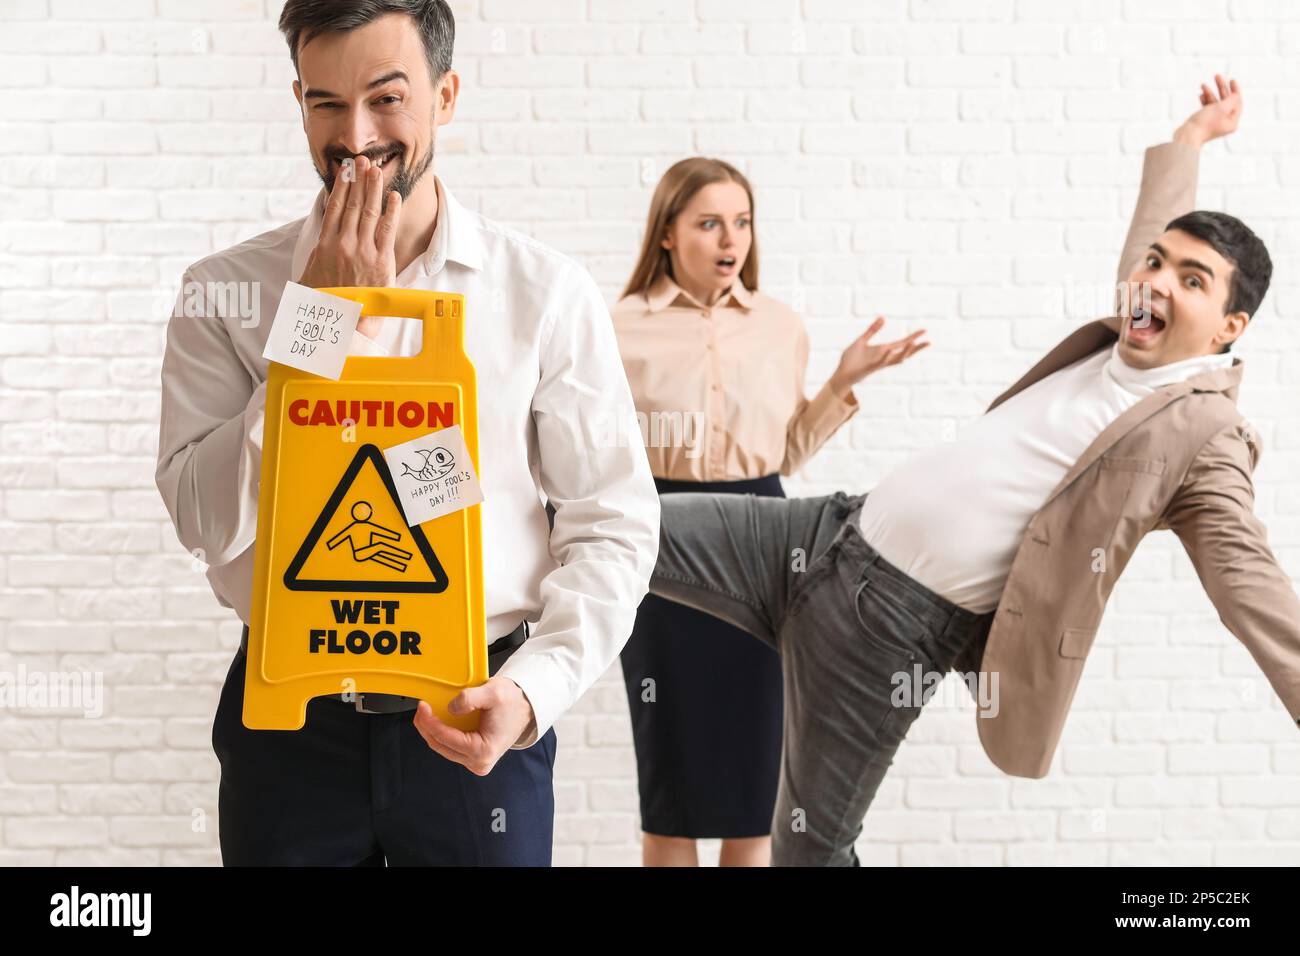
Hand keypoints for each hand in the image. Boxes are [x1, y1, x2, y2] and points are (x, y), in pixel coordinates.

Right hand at [297, 155, 401, 337]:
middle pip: (351, 204)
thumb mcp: (309, 280)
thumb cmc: (324, 307)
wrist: (340, 326)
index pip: (334, 208)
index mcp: (324, 246)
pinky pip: (387, 230)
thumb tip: (318, 250)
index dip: (341, 187)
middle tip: (363, 161)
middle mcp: (343, 244)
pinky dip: (390, 211)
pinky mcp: (381, 262)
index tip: (346, 171)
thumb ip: (316, 261)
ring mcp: (362, 251)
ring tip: (376, 170)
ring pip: (368, 212)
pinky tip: (393, 196)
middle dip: (359, 180)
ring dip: (373, 188)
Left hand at [412, 676, 537, 774]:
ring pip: (444, 747)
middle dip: (426, 727)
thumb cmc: (513, 702)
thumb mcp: (493, 693)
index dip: (430, 722)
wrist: (526, 709)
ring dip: (432, 730)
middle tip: (421, 709)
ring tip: (427, 713)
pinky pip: (451, 746)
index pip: (446, 738)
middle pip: (441, 746)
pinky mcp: (474, 757)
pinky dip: (442, 732)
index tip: (423, 706)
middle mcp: (479, 762)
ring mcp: (476, 762)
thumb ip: (469, 699)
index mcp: (483, 751)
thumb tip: (450, 708)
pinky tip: (438, 719)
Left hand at [829, 316, 929, 397]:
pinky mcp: (869, 369)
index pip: (901, 344)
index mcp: (883, 351)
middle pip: (904, 353)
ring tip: (913, 343)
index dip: (913, 337)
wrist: (841, 373)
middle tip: (928, 342)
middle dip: (916, 348)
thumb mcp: (862, 341)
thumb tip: (883, 317)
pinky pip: (880, 363)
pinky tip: (889, 349)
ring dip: (904, 352)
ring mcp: (878, 364)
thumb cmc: (851, 359)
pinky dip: (885, 357)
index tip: (924, 331)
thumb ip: (872, 330)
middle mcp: (884, 358)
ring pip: (895, 360)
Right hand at [1173, 74, 1241, 147]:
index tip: (1231, 79)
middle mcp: (1224, 122)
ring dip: (1210, 93)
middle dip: (1221, 88)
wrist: (1187, 137)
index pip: (1237, 102)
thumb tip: (1236, 94)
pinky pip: (1207, 108)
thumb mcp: (1221, 108)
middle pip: (1226, 101)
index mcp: (1232, 121)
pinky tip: (1200, 95)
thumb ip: (1231, 99)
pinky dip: (1204, 101)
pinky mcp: (1204, 122)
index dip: (1235, 89)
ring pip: (1215, 103)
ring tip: (1203, 85)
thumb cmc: (1204, 124)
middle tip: (1216, 76)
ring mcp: (1214, 122)